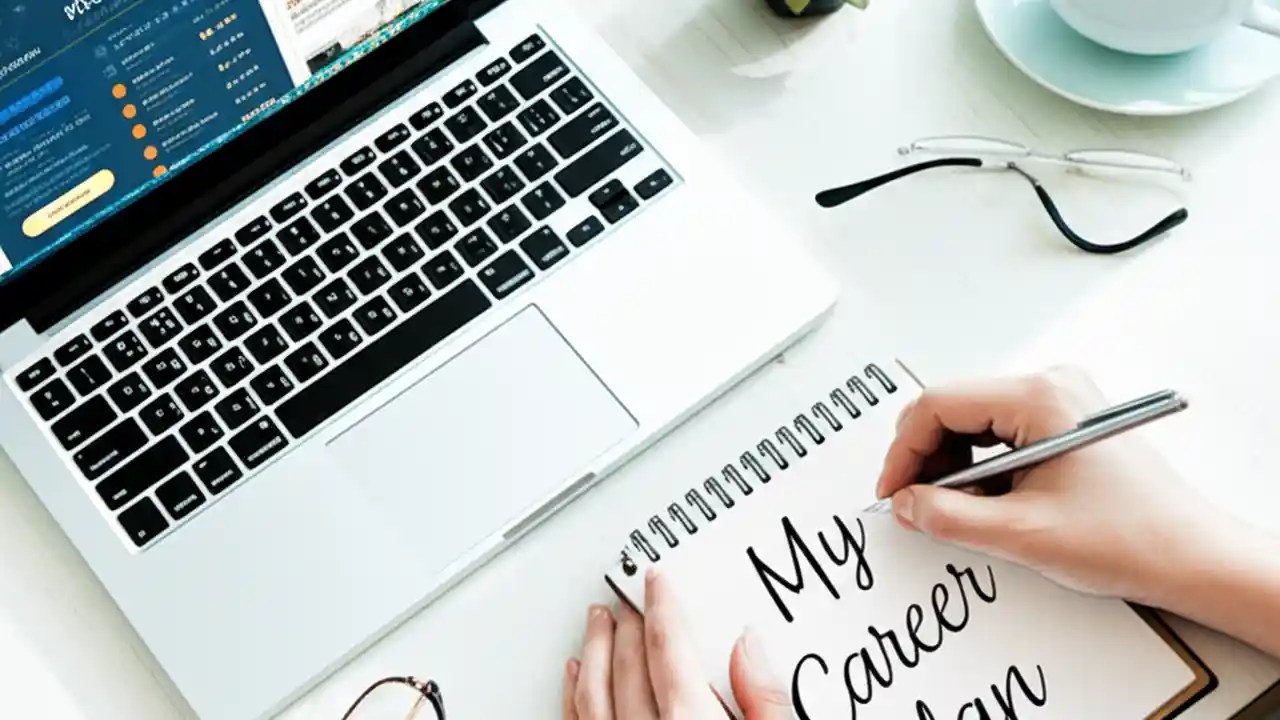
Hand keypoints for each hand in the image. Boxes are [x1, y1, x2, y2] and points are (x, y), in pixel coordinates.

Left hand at [564, 568, 791, 719]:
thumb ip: (766, 702)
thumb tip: (748, 648)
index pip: (669, 650)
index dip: (662, 607)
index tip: (655, 579)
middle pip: (628, 667)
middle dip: (629, 624)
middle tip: (629, 597)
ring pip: (593, 694)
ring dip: (595, 650)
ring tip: (597, 622)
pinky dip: (573, 695)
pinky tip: (576, 675)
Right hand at [874, 367, 1229, 607]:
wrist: (1190, 556)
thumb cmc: (1131, 536)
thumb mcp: (1022, 533)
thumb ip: (949, 516)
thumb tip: (908, 503)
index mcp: (1039, 397)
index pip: (939, 404)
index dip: (904, 451)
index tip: (893, 490)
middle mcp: (1050, 387)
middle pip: (954, 409)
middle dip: (926, 459)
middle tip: (915, 503)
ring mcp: (1059, 402)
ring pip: (974, 423)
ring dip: (952, 466)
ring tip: (953, 509)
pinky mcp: (1063, 423)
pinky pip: (999, 435)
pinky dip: (979, 468)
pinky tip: (984, 502)